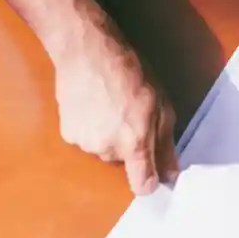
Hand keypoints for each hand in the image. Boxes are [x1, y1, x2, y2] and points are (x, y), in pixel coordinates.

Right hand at [53, 36, 176, 193]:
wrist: (87, 51)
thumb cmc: (130, 72)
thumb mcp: (161, 105)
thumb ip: (166, 144)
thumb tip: (170, 175)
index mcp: (135, 143)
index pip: (142, 186)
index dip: (149, 181)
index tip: (152, 171)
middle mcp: (107, 149)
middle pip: (122, 163)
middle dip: (128, 145)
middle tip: (128, 115)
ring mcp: (85, 143)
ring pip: (103, 150)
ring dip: (108, 136)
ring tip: (107, 106)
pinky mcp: (68, 135)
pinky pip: (86, 140)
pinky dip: (90, 128)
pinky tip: (91, 105)